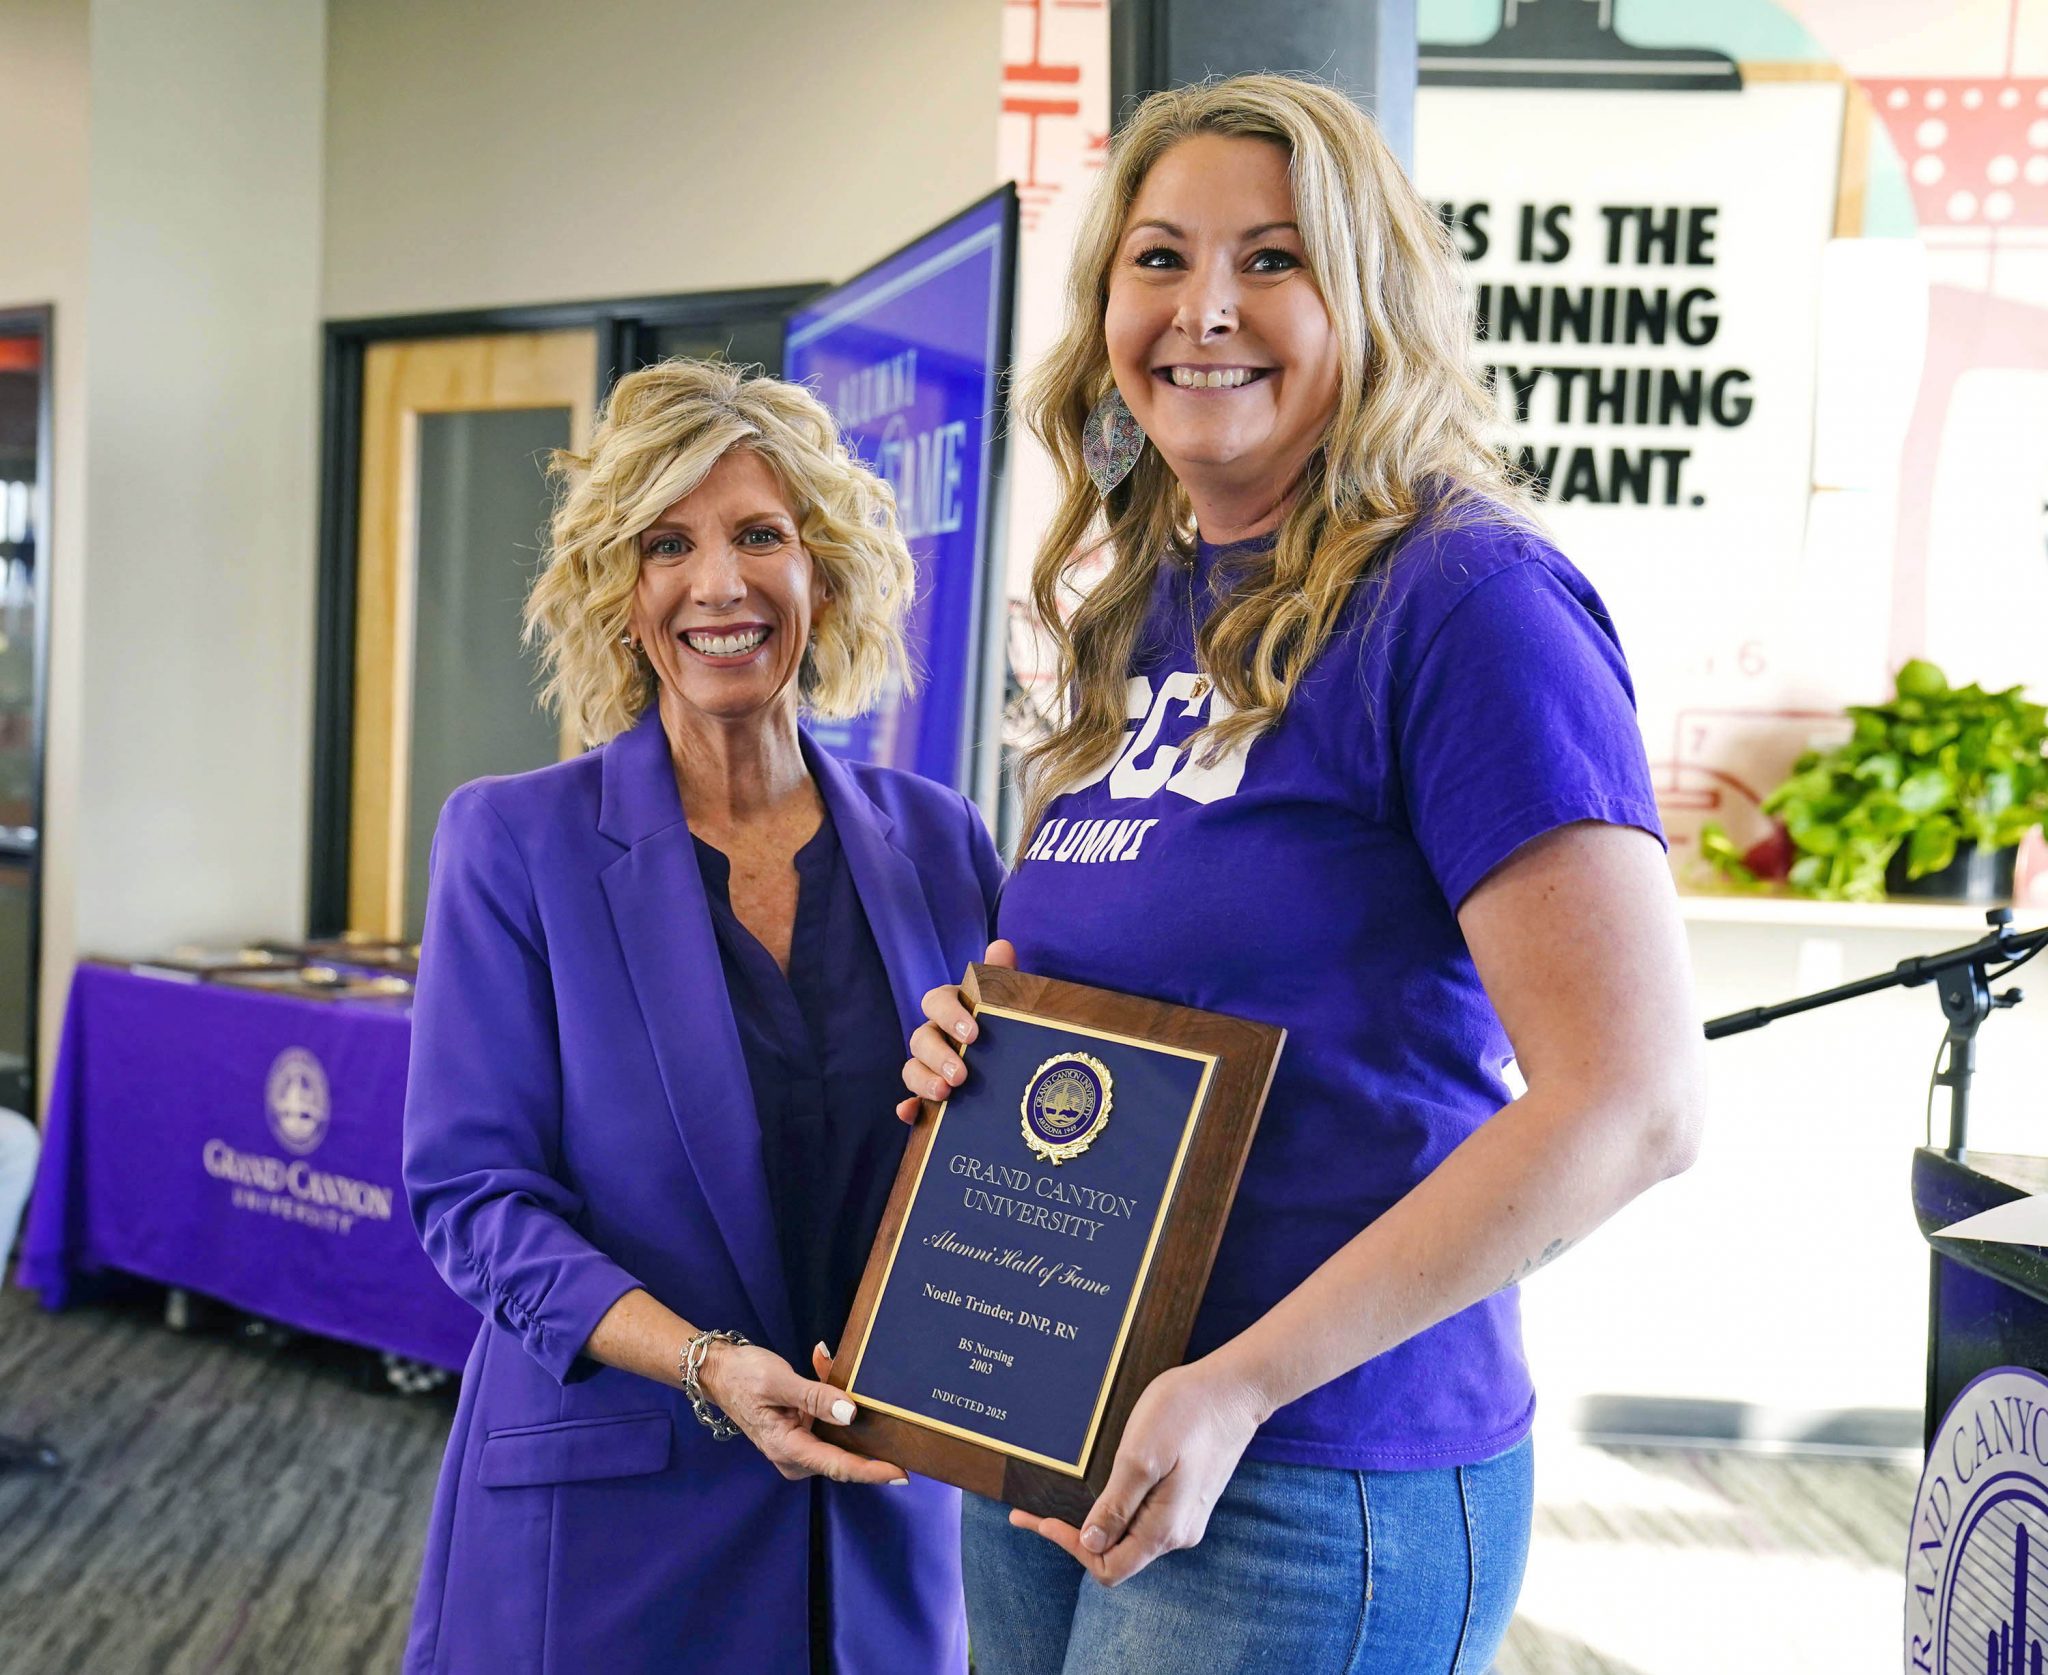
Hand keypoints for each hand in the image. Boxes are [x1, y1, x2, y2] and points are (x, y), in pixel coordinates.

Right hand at [694, 1338, 905, 1485]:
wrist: (718, 1371)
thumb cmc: (743, 1375)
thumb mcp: (779, 1381)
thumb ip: (815, 1397)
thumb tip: (850, 1414)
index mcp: (787, 1448)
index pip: (838, 1466)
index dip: (871, 1471)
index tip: (901, 1473)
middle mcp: (794, 1456)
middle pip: (843, 1455)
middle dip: (860, 1427)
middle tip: (871, 1396)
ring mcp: (797, 1448)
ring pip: (836, 1435)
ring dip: (842, 1405)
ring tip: (826, 1367)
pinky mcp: (799, 1435)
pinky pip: (826, 1424)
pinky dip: (830, 1400)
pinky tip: (822, 1367)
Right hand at [895, 938, 1016, 1123]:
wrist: (1018, 1068)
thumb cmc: (1007, 1027)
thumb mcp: (1008, 1004)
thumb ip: (1003, 976)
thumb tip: (1001, 945)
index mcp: (952, 1009)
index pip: (937, 1001)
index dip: (950, 1015)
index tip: (974, 1034)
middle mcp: (936, 1036)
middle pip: (921, 1038)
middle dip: (938, 1055)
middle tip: (961, 1074)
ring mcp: (930, 1067)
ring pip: (912, 1068)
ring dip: (923, 1079)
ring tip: (945, 1092)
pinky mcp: (929, 1097)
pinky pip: (910, 1101)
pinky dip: (907, 1107)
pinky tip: (910, 1113)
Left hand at [1007, 1359, 1264, 1585]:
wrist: (1233, 1389)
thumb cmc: (1186, 1413)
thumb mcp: (1141, 1456)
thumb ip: (1116, 1505)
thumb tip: (1090, 1543)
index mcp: (1164, 1529)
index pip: (1108, 1567)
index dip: (1070, 1548)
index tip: (1038, 1518)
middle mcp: (1176, 1534)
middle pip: (1116, 1557)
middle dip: (1074, 1536)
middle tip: (1032, 1510)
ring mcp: (1183, 1518)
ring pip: (1128, 1538)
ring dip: (1093, 1523)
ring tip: (1059, 1498)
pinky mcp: (1186, 1499)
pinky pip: (1142, 1519)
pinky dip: (1114, 1510)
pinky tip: (1100, 1487)